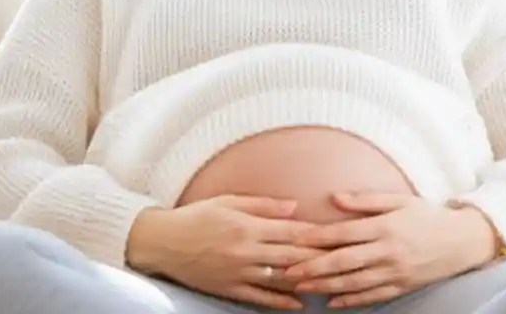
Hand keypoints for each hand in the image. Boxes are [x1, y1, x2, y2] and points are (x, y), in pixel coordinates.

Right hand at [126, 195, 327, 310]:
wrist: (161, 242)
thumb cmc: (196, 217)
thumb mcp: (228, 201)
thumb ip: (263, 205)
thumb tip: (295, 207)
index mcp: (247, 226)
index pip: (292, 231)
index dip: (318, 234)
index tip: (339, 235)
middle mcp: (245, 251)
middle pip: (292, 256)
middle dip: (320, 258)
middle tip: (344, 259)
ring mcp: (238, 273)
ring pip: (280, 279)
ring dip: (306, 281)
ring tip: (330, 282)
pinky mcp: (229, 288)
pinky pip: (259, 298)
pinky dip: (280, 302)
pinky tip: (299, 304)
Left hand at [282, 192, 498, 308]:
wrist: (462, 241)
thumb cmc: (428, 216)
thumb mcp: (400, 200)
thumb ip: (366, 200)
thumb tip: (335, 198)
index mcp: (386, 226)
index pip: (344, 232)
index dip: (317, 236)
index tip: (295, 239)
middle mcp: (388, 251)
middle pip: (344, 261)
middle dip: (313, 267)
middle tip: (288, 271)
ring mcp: (395, 272)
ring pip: (354, 283)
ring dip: (325, 286)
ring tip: (302, 287)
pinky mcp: (402, 287)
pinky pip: (372, 297)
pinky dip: (351, 301)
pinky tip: (331, 303)